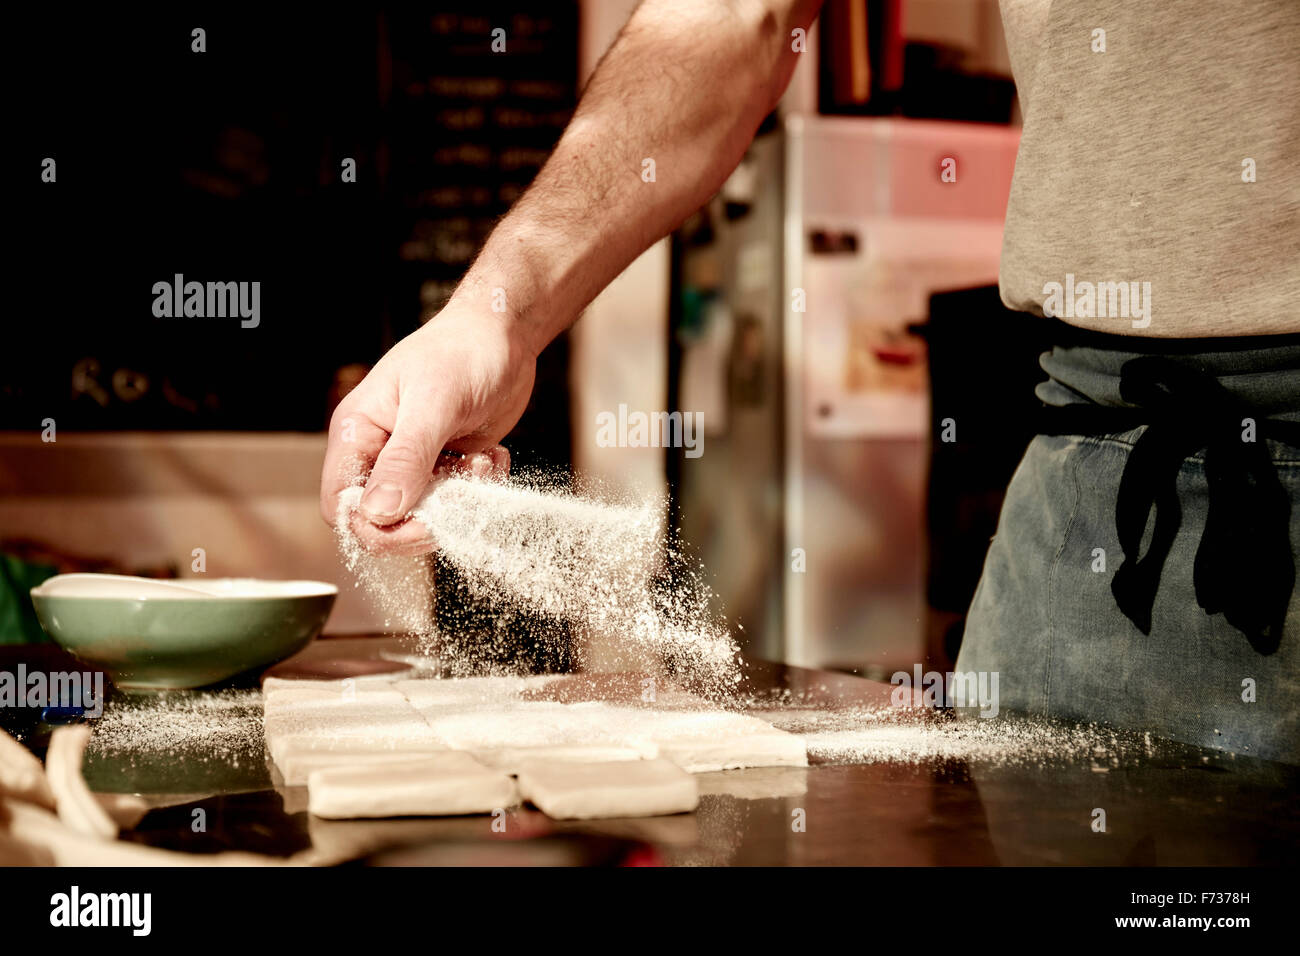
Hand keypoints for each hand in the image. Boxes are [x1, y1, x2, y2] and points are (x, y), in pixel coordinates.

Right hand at [319, 304, 535, 553]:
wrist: (503, 336)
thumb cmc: (462, 352)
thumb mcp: (434, 404)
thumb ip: (406, 458)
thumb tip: (379, 512)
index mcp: (358, 432)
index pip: (342, 503)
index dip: (373, 526)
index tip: (419, 524)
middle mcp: (379, 451)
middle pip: (380, 519)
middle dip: (423, 519)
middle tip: (462, 500)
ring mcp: (414, 460)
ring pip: (422, 513)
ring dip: (458, 501)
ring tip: (483, 462)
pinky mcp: (446, 464)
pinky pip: (455, 501)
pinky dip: (479, 489)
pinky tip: (493, 457)